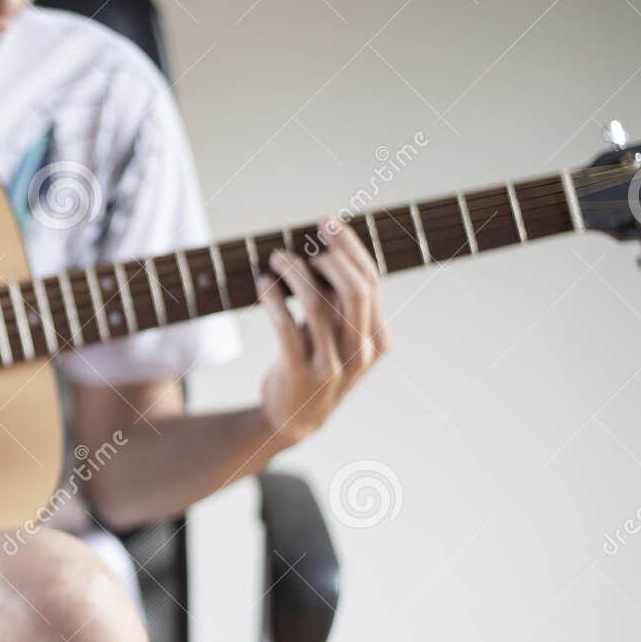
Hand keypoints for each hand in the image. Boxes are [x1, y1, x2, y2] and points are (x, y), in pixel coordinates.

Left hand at [256, 217, 388, 448]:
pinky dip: (274, 299)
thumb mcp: (337, 335)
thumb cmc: (317, 364)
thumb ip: (339, 302)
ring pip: (318, 305)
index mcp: (377, 341)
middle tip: (310, 232)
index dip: (352, 248)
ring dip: (296, 273)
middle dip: (333, 253)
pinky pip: (286, 327)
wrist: (293, 418)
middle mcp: (359, 354)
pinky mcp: (298, 373)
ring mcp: (330, 366)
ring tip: (278, 256)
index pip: (372, 283)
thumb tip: (327, 250)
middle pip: (355, 291)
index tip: (329, 222)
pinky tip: (263, 284)